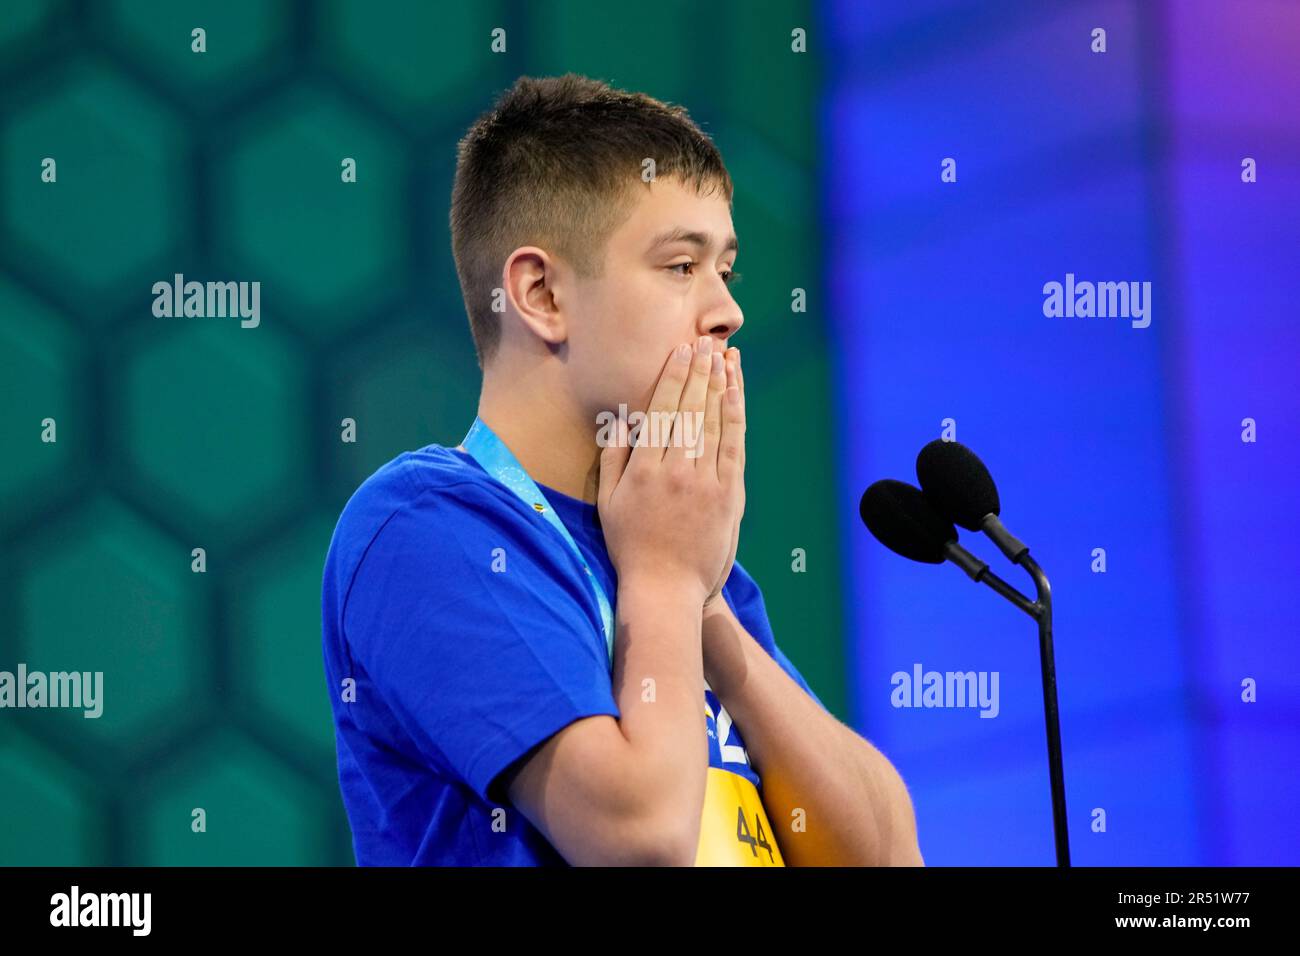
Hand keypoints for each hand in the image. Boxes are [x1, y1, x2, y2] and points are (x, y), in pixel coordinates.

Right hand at [598, 336, 744, 609]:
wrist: (666, 588)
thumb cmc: (631, 547)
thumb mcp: (609, 503)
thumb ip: (614, 459)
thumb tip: (620, 421)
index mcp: (644, 470)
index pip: (662, 411)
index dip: (672, 377)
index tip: (680, 352)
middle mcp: (675, 471)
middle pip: (690, 410)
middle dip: (699, 372)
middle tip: (705, 343)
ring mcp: (705, 483)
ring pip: (714, 423)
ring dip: (720, 386)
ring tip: (724, 358)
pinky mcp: (728, 496)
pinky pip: (733, 448)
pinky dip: (735, 418)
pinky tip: (735, 395)